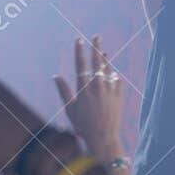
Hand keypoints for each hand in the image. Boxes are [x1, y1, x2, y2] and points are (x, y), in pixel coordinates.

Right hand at [54, 37, 124, 160]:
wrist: (103, 137)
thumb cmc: (82, 125)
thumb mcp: (69, 109)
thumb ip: (63, 91)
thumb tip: (56, 76)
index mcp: (83, 89)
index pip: (80, 65)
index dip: (79, 51)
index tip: (78, 40)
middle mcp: (97, 87)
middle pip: (96, 62)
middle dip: (95, 48)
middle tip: (96, 37)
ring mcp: (109, 90)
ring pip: (108, 70)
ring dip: (105, 59)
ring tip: (103, 51)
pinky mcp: (118, 96)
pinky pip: (117, 81)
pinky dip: (114, 75)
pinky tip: (112, 72)